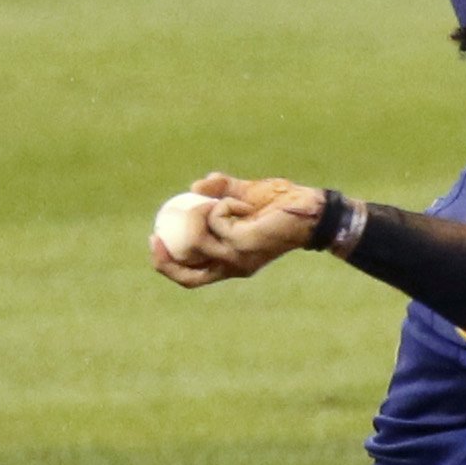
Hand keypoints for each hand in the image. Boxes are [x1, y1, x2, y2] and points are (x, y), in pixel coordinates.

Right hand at [149, 173, 326, 287]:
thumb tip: (194, 187)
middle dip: (165, 260)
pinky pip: (216, 222)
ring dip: (198, 214)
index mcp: (229, 263)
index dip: (168, 265)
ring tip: (217, 201)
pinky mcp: (245, 245)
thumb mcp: (245, 195)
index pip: (192, 276)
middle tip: (156, 235)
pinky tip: (240, 201)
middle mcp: (232, 267)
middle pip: (188, 276)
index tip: (155, 241)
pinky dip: (221, 205)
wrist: (311, 209)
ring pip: (197, 242)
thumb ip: (221, 191)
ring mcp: (238, 258)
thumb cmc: (282, 204)